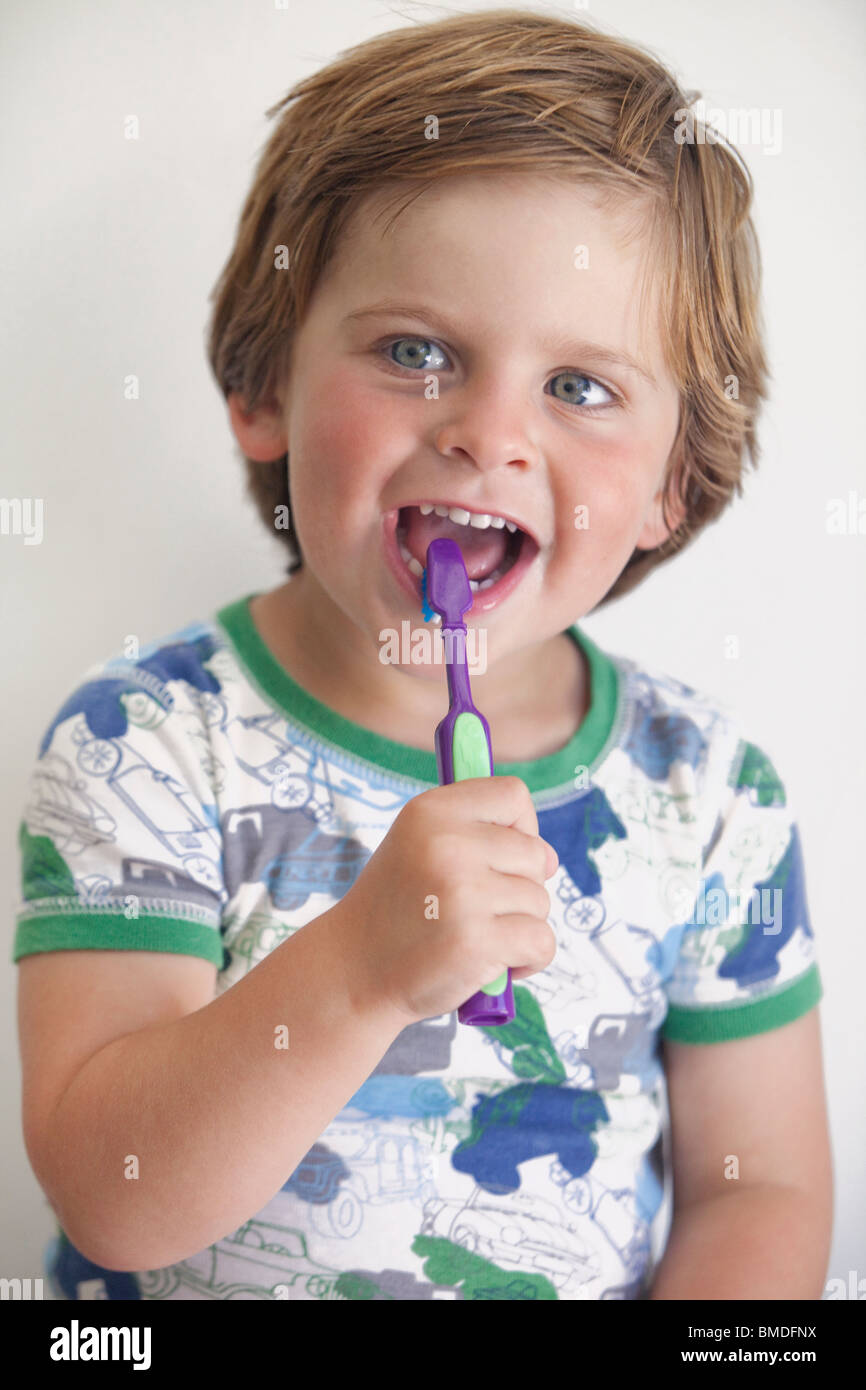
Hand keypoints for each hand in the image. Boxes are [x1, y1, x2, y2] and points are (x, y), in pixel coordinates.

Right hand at [331, 775, 558, 1024]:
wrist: (354, 971)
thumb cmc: (397, 908)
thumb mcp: (419, 845)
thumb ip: (479, 833)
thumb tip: (551, 858)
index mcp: (431, 811)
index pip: (513, 795)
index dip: (521, 826)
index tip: (500, 856)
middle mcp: (447, 844)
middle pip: (536, 854)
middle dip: (520, 886)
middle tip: (476, 908)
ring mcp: (463, 893)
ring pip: (540, 901)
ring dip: (519, 925)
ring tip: (475, 935)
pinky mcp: (477, 941)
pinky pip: (542, 942)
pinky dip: (529, 959)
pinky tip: (496, 964)